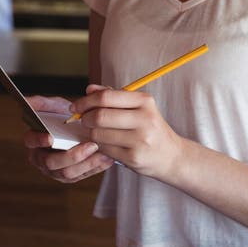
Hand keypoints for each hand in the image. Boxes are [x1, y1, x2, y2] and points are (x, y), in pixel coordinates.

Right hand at [23, 93, 114, 182]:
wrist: (78, 126)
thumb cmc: (63, 116)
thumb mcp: (52, 106)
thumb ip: (40, 103)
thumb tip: (26, 100)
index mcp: (33, 141)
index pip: (31, 142)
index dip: (39, 141)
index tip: (50, 137)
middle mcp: (42, 159)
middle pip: (51, 163)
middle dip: (71, 156)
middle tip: (91, 145)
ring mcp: (56, 170)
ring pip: (68, 173)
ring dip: (87, 163)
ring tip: (102, 152)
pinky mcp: (72, 176)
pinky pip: (82, 176)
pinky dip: (95, 167)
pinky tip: (107, 158)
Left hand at [69, 86, 183, 178]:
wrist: (172, 156)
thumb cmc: (150, 128)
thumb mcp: (138, 108)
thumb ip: (113, 97)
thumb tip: (89, 89)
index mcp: (145, 101)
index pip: (106, 97)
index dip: (86, 101)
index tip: (76, 107)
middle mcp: (145, 119)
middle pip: (100, 116)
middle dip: (85, 118)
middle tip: (83, 120)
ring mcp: (140, 140)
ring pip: (99, 134)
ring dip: (91, 134)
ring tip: (94, 133)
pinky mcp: (134, 157)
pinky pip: (104, 150)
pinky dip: (99, 146)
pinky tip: (104, 144)